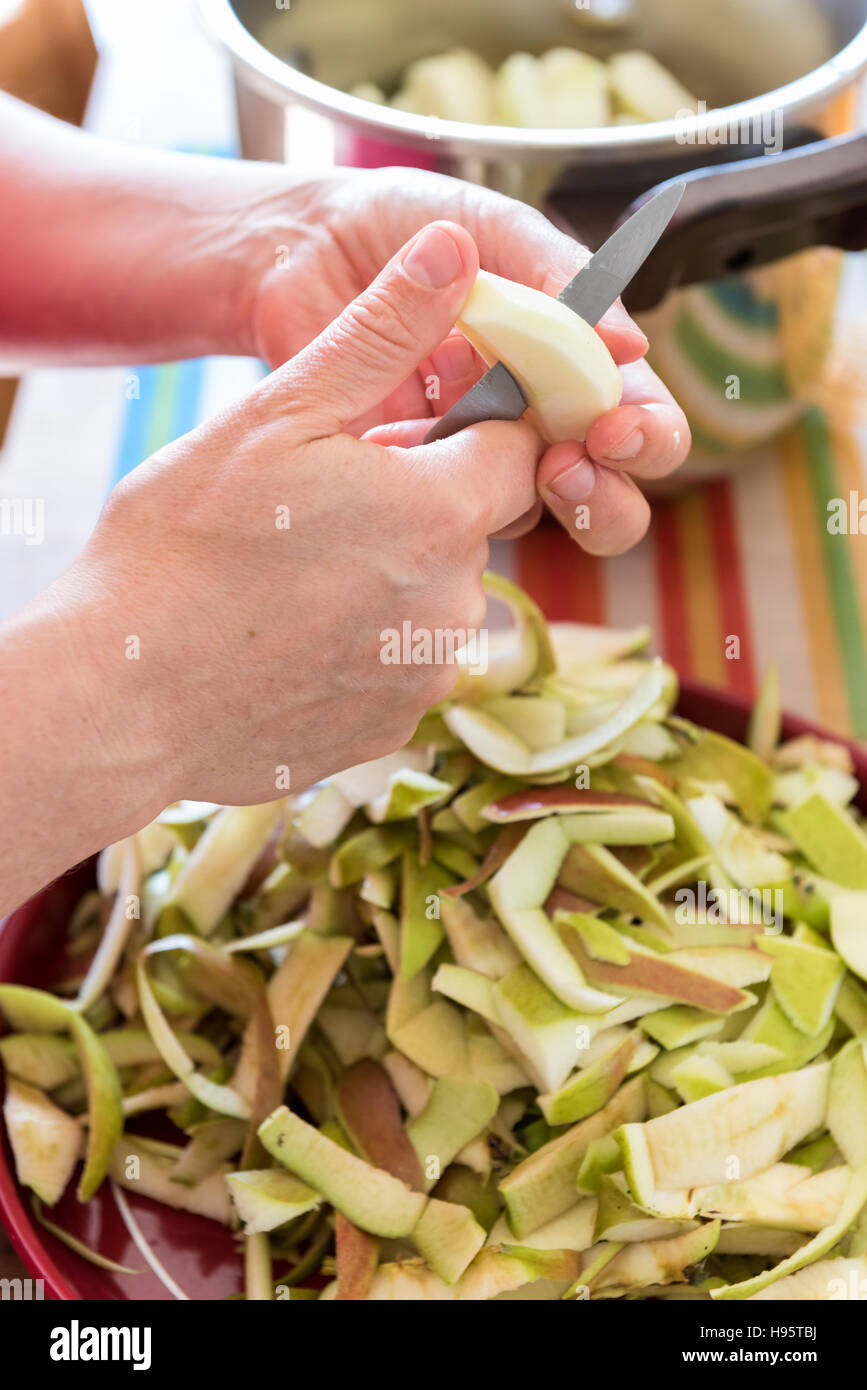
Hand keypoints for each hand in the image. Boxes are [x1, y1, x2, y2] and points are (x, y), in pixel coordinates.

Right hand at [60, 222, 540, 810]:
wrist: (121, 697)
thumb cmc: (182, 547)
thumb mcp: (278, 415)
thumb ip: (379, 333)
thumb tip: (454, 249)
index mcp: (441, 510)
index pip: (515, 450)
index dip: (465, 433)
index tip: (399, 436)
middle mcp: (456, 602)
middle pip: (471, 527)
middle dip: (415, 506)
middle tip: (316, 508)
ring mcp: (425, 675)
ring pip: (435, 598)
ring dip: (388, 578)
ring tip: (291, 578)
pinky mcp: (392, 727)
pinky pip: (400, 664)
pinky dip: (361, 646)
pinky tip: (288, 636)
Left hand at [247, 166, 690, 554]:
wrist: (299, 246)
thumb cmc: (404, 222)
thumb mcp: (489, 226)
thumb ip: (557, 273)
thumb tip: (629, 343)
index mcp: (570, 356)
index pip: (638, 414)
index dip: (644, 434)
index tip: (612, 430)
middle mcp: (532, 415)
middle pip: (605, 489)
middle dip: (607, 497)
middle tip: (569, 470)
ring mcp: (472, 453)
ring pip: (531, 513)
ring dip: (525, 501)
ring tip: (489, 469)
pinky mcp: (410, 477)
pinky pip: (440, 507)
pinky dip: (433, 487)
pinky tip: (403, 443)